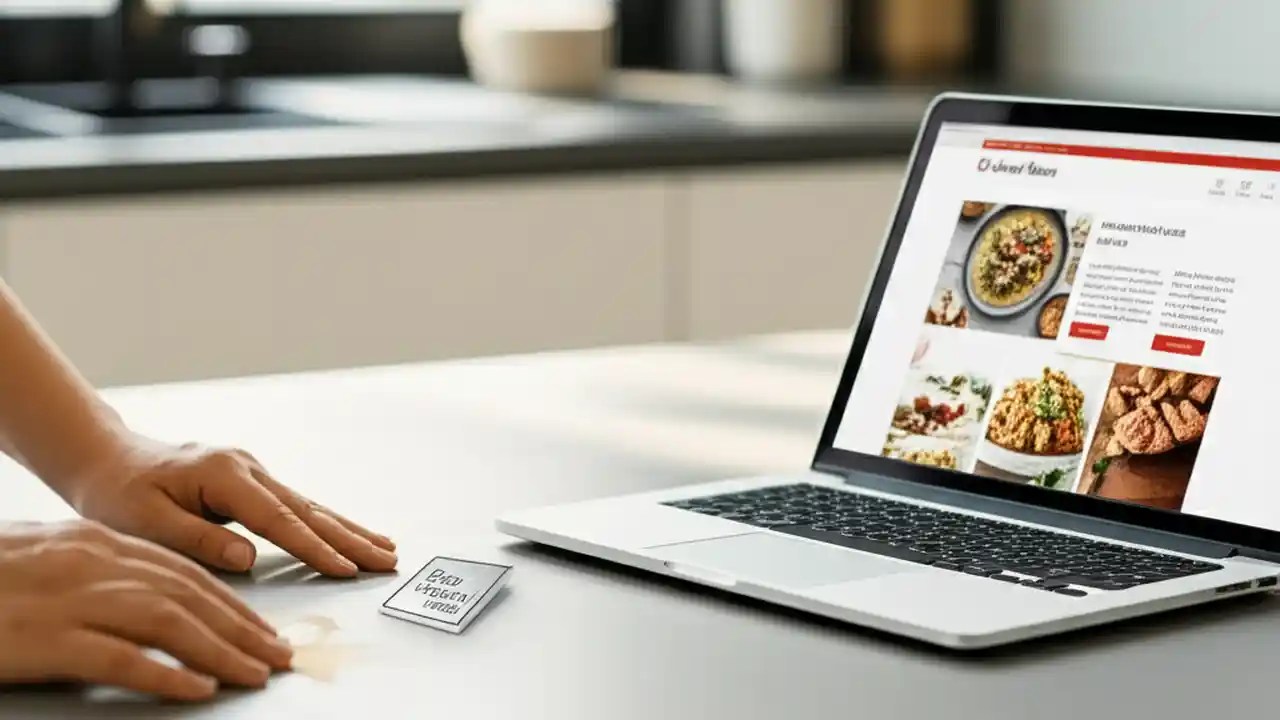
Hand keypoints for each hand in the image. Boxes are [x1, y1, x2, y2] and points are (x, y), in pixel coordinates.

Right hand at [0, 520, 291, 700]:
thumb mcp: (44, 568)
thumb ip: (95, 580)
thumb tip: (149, 608)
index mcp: (92, 543)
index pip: (181, 571)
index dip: (229, 601)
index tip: (263, 627)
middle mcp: (89, 563)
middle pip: (186, 594)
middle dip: (241, 626)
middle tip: (279, 655)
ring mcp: (67, 599)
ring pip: (167, 621)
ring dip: (222, 650)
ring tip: (257, 674)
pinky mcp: (44, 639)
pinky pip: (119, 659)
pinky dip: (166, 675)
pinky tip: (199, 691)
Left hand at [68, 433, 396, 577]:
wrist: (108, 460)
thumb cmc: (119, 492)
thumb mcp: (145, 521)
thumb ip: (198, 539)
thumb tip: (248, 557)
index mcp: (223, 475)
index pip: (278, 520)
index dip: (313, 548)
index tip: (345, 569)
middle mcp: (247, 468)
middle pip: (308, 510)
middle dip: (350, 538)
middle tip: (387, 560)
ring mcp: (254, 472)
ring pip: (310, 507)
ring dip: (349, 530)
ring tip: (386, 549)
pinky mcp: (254, 483)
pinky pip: (298, 507)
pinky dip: (328, 523)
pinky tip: (351, 533)